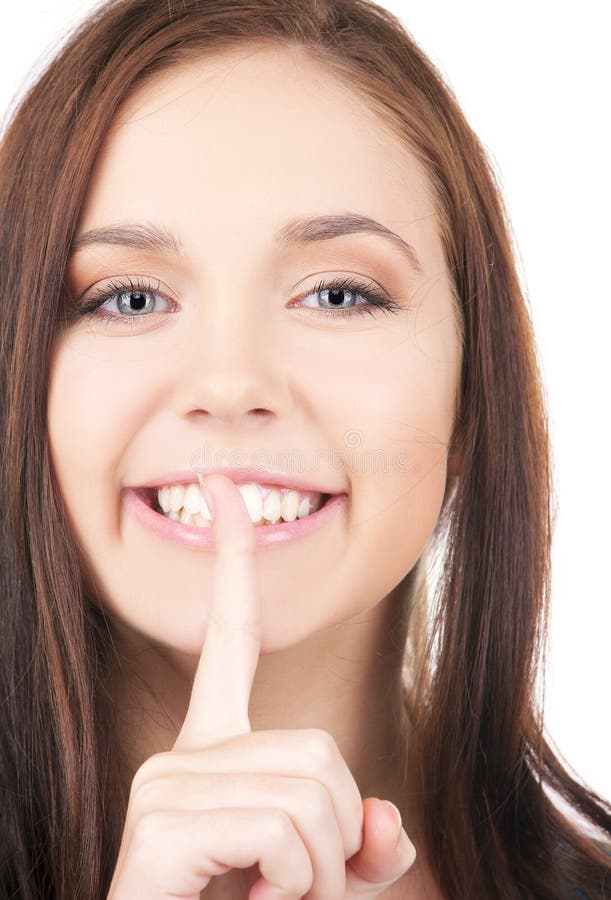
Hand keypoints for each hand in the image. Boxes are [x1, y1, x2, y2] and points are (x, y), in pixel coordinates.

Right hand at [107, 473, 415, 898]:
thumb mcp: (317, 878)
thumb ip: (358, 846)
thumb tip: (391, 823)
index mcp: (214, 744)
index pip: (232, 637)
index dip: (234, 562)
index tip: (225, 491)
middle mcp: (184, 749)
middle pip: (321, 749)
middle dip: (337, 837)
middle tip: (294, 887)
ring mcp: (167, 780)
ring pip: (313, 794)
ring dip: (320, 871)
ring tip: (270, 898)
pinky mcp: (161, 821)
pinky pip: (284, 834)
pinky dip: (295, 886)